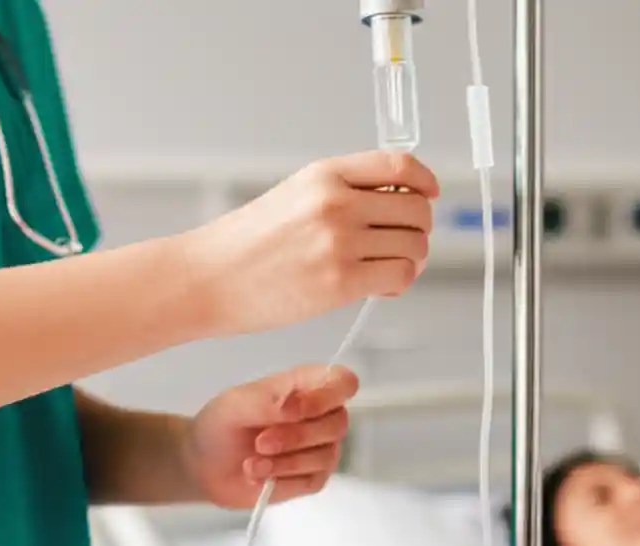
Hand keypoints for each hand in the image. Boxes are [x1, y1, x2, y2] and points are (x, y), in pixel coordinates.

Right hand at [181, 150, 438, 335]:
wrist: (210, 277)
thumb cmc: (246, 243)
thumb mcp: (293, 196)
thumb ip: (341, 192)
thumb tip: (395, 204)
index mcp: (324, 174)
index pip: (399, 166)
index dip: (425, 181)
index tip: (429, 193)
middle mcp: (336, 203)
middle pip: (417, 209)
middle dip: (418, 228)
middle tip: (402, 242)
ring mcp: (339, 243)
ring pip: (415, 246)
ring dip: (411, 258)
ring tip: (386, 267)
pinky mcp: (340, 282)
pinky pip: (400, 276)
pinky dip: (399, 282)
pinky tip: (379, 286)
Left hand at [185, 364, 358, 508]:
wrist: (204, 464)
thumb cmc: (221, 424)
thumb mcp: (236, 405)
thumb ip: (267, 402)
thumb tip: (295, 407)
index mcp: (306, 385)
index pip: (343, 382)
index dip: (327, 395)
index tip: (293, 410)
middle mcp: (320, 415)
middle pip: (338, 423)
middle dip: (297, 436)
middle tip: (260, 442)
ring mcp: (319, 448)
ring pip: (326, 456)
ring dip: (285, 462)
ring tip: (250, 464)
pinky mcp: (311, 478)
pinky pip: (313, 481)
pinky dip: (282, 480)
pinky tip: (256, 476)